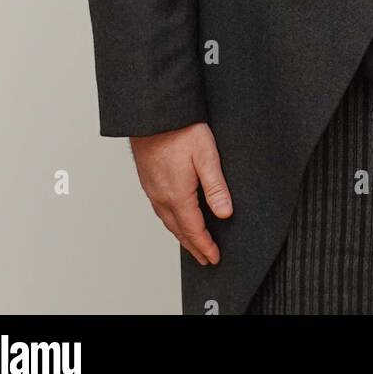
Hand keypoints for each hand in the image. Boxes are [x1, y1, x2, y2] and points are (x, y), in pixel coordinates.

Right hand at [129, 122, 232, 265]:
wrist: (152, 115)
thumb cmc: (179, 129)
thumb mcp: (206, 155)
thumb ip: (216, 187)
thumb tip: (225, 214)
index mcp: (178, 195)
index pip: (193, 230)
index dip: (205, 246)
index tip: (214, 258)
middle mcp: (162, 197)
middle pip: (179, 230)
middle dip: (193, 246)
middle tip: (205, 258)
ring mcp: (152, 189)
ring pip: (168, 221)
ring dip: (181, 235)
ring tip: (192, 243)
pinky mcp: (147, 180)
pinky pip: (160, 209)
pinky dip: (171, 221)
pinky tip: (175, 217)